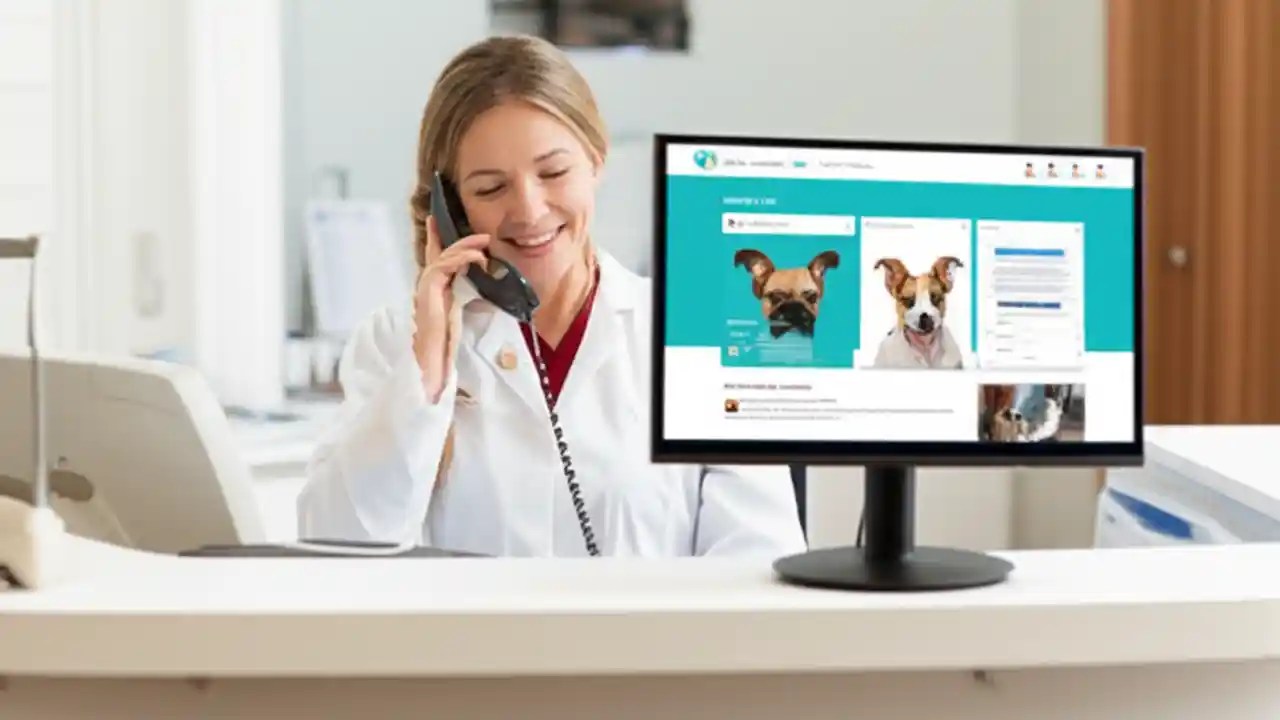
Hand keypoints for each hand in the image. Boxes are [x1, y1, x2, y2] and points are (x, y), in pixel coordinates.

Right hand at [413, 215, 488, 400]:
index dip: (435, 239)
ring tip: (485, 244)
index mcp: (434, 289)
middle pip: (441, 253)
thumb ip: (467, 296)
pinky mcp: (427, 289)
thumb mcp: (460, 312)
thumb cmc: (446, 342)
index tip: (435, 220)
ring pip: (444, 256)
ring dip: (466, 248)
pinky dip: (461, 259)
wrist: (432, 358)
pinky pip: (443, 266)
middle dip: (461, 241)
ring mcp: (425, 286)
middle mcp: (427, 285)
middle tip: (483, 236)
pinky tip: (476, 258)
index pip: (435, 258)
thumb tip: (488, 285)